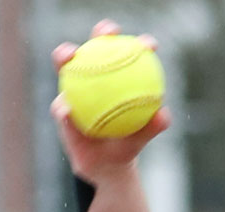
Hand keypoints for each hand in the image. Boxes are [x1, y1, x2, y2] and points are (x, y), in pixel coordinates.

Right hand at [50, 20, 171, 183]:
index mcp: (114, 81)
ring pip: (65, 68)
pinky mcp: (60, 110)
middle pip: (94, 48)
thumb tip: (164, 114)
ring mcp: (73, 91)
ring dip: (65, 57)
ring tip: (69, 57)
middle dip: (101, 33)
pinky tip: (67, 109)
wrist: (107, 165)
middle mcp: (92, 80)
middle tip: (108, 32)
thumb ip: (153, 126)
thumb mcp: (141, 137)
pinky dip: (64, 107)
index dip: (136, 44)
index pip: (125, 57)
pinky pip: (61, 108)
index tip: (149, 45)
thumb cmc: (126, 145)